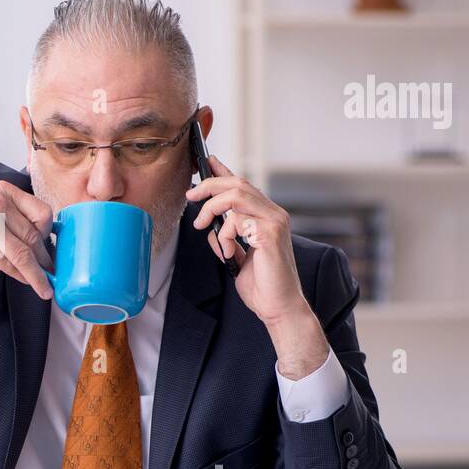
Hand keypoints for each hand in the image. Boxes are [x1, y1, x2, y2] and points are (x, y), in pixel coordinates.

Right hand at [0, 181, 55, 299]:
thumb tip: (33, 241)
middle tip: (50, 271)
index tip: (51, 248)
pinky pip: (9, 264)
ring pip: (26, 252)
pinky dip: (22, 276)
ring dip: (40, 273)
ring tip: (46, 285)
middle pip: (36, 235)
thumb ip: (6, 215)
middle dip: (45, 257)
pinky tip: (29, 283)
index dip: (49, 234)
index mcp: (2, 190)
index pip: (41, 211)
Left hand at [185, 156, 328, 377]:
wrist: (278, 307)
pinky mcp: (271, 233)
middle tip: (190, 196)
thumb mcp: (236, 256)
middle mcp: (273, 214)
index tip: (206, 162)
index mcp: (265, 217)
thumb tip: (209, 226)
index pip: (243, 186)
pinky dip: (224, 234)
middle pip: (237, 183)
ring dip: (211, 207)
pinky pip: (237, 220)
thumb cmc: (261, 285)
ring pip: (236, 195)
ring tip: (201, 224)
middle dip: (209, 185)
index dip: (223, 171)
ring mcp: (275, 222)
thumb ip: (226, 238)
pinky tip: (227, 252)